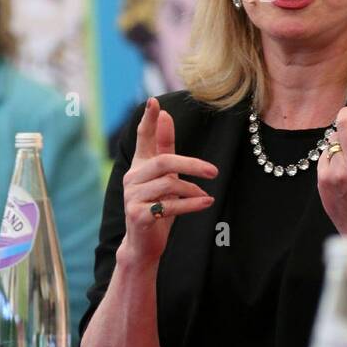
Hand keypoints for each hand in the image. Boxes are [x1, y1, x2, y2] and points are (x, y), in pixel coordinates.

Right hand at [122, 97, 217, 264]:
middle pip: (163, 162)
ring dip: (192, 190)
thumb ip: (165, 147)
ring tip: (206, 196)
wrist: (144, 245)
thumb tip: (166, 115)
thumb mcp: (165, 176)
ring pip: (168, 184)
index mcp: (140, 166)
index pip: (143, 138)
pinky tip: (206, 203)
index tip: (154, 102)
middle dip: (191, 165)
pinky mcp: (138, 215)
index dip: (148, 120)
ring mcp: (133, 197)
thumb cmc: (157, 207)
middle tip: (214, 171)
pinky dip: (191, 204)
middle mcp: (133, 178)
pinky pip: (169, 205)